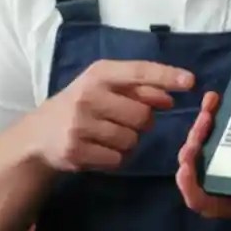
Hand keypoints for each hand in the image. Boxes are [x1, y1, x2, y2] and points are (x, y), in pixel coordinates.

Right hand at [22, 59, 194, 172]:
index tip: (191, 82)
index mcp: (99, 73)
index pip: (139, 72)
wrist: (39, 133)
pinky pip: (117, 159)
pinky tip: (99, 149)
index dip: (166, 76)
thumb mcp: (104, 87)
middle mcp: (89, 95)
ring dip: (128, 142)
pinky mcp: (76, 150)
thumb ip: (137, 88)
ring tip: (107, 135)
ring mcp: (80, 124)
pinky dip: (115, 157)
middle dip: (142, 122)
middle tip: (124, 120)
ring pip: (131, 140)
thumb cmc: (81, 104)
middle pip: (142, 114)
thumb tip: (171, 97)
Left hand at [175, 91, 230, 220]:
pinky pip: (214, 130)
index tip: (186, 166)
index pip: (199, 200)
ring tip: (211, 103)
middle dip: (195, 141)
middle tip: (205, 119)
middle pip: (196, 166)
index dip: (188, 185)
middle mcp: (221, 182)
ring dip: (202, 124)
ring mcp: (224, 161)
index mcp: (228, 202)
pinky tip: (215, 97)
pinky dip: (212, 113)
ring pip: (202, 144)